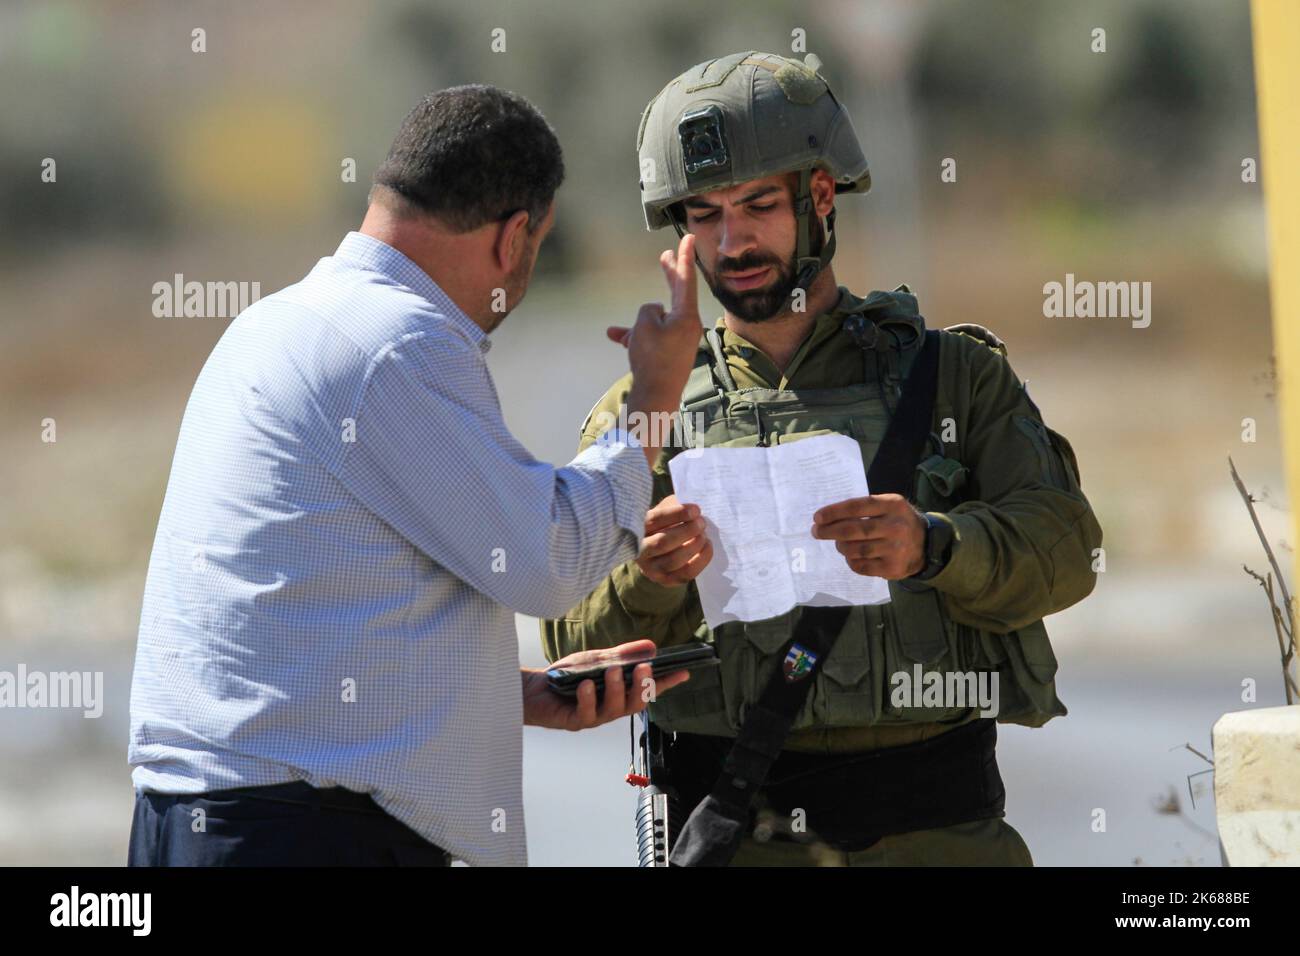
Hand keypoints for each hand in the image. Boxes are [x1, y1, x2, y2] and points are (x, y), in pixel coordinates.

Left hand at [522, 639, 690, 730]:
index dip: (667, 682)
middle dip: (643, 686)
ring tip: (612, 671)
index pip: (649, 688)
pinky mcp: (576, 721)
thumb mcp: (597, 660)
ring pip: (615, 709)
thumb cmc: (568, 677)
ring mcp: (595, 716)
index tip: (684, 671)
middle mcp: (612, 708)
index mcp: (620, 693)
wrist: (534, 689)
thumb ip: (622, 655)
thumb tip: (651, 646)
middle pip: (637, 703)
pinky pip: (587, 713)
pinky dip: (588, 697)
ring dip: (616, 689)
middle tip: (643, 668)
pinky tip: (585, 685)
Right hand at [608, 233, 701, 418]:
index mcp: (687, 316)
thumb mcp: (645, 324)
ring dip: (636, 325)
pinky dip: (635, 337)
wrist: (655, 397)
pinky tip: (616, 337)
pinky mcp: (670, 353)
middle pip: (677, 293)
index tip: (689, 237)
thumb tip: (655, 311)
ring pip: (654, 321)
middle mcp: (687, 326)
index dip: (685, 257)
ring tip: (623, 337)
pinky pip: (650, 337)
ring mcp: (679, 340)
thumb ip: (649, 310)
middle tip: (666, 255)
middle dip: (668, 276)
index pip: (686, 279)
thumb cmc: (652, 359)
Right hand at [637, 495, 712, 585]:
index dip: (677, 514)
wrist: (654, 553)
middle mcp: (640, 550)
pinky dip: (701, 560)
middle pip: (662, 542)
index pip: (654, 520)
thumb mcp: (663, 510)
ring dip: (694, 545)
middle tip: (702, 522)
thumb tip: (693, 506)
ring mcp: (651, 569)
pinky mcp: (665, 580)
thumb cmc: (662, 525)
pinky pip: (685, 573)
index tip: (696, 510)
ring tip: (704, 535)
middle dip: (687, 531)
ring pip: (673, 560)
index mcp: (637, 528)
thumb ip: (674, 505)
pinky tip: (707, 546)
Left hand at [810, 494, 926, 579]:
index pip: (857, 507)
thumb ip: (865, 508)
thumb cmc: (898, 521)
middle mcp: (895, 526)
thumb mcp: (889, 506)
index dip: (834, 512)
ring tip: (839, 543)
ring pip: (855, 549)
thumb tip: (829, 516)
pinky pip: (861, 566)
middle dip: (829, 531)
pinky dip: (851, 560)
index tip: (817, 517)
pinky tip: (852, 556)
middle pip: (853, 530)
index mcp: (893, 505)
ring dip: (841, 546)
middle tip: (816, 531)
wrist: (927, 545)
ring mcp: (895, 549)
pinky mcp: (892, 568)